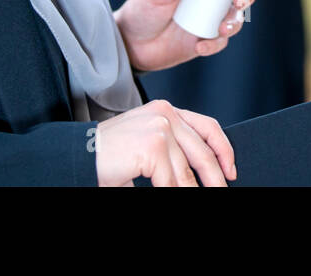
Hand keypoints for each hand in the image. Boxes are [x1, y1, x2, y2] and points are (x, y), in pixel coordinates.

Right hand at [95, 99, 234, 185]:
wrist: (79, 155)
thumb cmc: (111, 155)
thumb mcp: (148, 143)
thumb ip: (173, 148)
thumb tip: (201, 174)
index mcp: (166, 110)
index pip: (208, 127)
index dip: (224, 150)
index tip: (231, 171)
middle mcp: (166, 114)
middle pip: (204, 152)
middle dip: (216, 179)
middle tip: (223, 194)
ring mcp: (160, 128)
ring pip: (186, 174)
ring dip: (191, 192)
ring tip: (198, 199)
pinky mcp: (153, 146)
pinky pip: (170, 183)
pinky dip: (170, 193)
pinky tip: (168, 195)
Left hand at [114, 0, 269, 72]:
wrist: (130, 44)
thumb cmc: (142, 9)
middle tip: (239, 1)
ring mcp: (209, 16)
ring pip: (236, 16)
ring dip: (234, 22)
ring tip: (221, 29)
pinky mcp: (206, 38)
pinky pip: (220, 41)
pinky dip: (214, 43)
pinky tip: (200, 46)